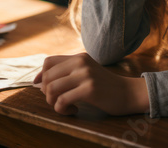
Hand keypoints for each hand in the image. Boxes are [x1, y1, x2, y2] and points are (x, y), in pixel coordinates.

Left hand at [35, 53, 149, 115]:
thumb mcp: (87, 72)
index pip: (48, 62)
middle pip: (47, 77)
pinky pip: (62, 100)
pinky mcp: (89, 89)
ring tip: (63, 106)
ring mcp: (85, 75)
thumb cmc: (105, 86)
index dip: (40, 75)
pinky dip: (62, 109)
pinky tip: (73, 110)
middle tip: (57, 101)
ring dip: (52, 102)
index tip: (41, 87)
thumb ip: (68, 72)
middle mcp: (80, 62)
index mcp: (79, 57)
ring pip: (52, 88)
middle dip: (46, 93)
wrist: (128, 93)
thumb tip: (39, 81)